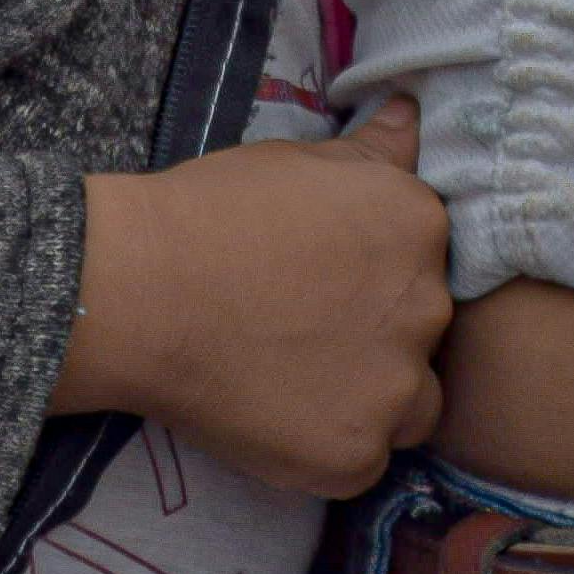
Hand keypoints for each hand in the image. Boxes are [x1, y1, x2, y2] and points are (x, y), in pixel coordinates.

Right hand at [59, 103, 450, 500]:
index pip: (428, 260)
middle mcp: (428, 308)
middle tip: (304, 328)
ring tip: (295, 377)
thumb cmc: (212, 213)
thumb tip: (412, 114)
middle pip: (423, 331)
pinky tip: (277, 414)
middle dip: (377, 332)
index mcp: (420, 227)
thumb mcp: (300, 161)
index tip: (326, 277)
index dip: (377, 273)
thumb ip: (374, 150)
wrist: (145, 291)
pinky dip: (327, 444)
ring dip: (368, 394)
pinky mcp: (356, 454)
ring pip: (407, 403)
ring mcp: (395, 389)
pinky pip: (362, 458)